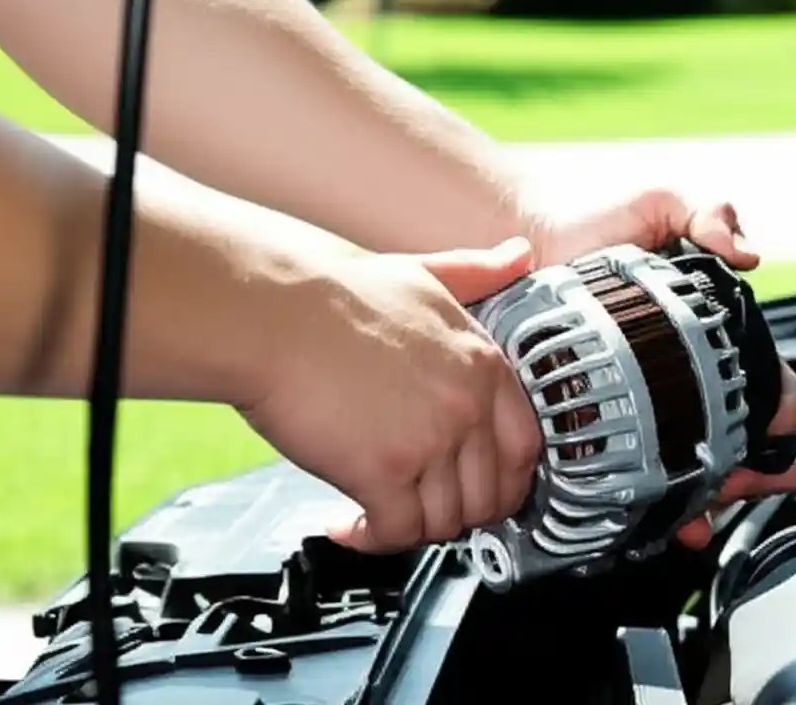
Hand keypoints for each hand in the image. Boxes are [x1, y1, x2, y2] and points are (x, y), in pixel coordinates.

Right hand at [238, 237, 543, 552]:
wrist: (270, 308)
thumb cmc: (333, 293)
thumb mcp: (425, 273)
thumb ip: (477, 273)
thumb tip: (518, 254)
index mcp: (484, 363)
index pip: (525, 449)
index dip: (505, 483)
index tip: (482, 493)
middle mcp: (467, 405)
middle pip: (488, 496)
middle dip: (457, 516)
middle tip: (423, 513)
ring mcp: (430, 440)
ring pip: (445, 522)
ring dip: (412, 530)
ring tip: (379, 517)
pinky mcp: (383, 470)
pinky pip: (398, 533)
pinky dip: (375, 540)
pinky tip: (350, 525)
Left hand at [530, 187, 795, 548]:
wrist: (524, 240)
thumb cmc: (592, 223)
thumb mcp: (660, 204)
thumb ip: (710, 213)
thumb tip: (746, 253)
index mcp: (700, 333)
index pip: (757, 382)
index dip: (778, 408)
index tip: (781, 425)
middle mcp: (675, 372)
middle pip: (730, 435)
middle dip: (752, 467)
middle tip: (758, 481)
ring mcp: (637, 400)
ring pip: (689, 462)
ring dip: (711, 492)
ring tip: (713, 509)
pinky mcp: (594, 419)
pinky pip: (633, 469)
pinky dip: (657, 501)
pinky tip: (670, 519)